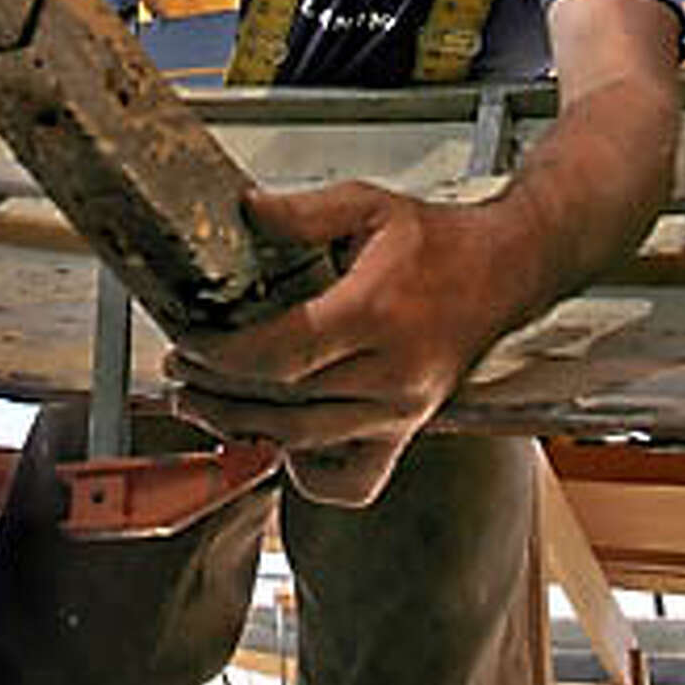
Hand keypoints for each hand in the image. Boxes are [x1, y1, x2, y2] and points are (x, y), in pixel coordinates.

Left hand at [165, 180, 511, 506]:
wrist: (505, 271)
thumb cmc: (436, 241)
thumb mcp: (367, 204)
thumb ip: (301, 212)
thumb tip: (244, 209)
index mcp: (376, 312)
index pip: (283, 353)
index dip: (224, 358)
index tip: (188, 345)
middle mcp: (391, 372)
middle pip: (284, 403)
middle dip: (218, 392)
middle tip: (179, 373)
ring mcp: (401, 411)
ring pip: (305, 442)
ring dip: (244, 429)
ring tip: (202, 405)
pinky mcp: (407, 432)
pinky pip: (352, 480)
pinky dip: (307, 473)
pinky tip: (276, 444)